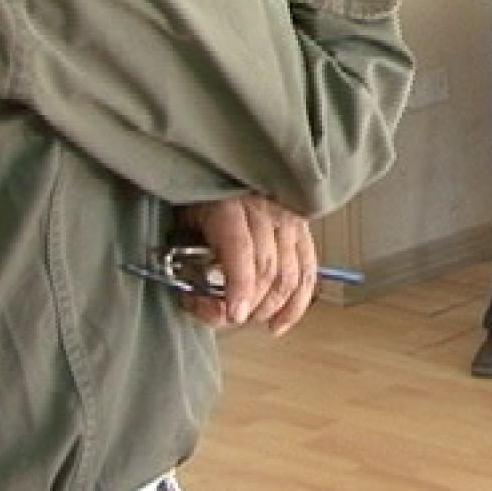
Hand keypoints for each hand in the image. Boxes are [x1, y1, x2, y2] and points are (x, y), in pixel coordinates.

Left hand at [177, 194, 317, 334]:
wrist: (223, 169)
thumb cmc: (200, 199)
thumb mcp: (183, 225)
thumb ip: (190, 265)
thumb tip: (207, 305)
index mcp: (229, 205)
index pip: (241, 250)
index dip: (239, 287)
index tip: (234, 314)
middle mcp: (265, 209)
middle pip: (267, 268)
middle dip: (251, 303)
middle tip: (231, 318)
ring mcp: (288, 218)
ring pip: (290, 274)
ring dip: (271, 306)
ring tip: (252, 317)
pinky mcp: (302, 228)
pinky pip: (308, 271)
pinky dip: (296, 303)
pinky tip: (280, 322)